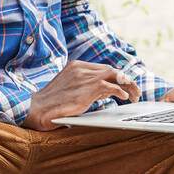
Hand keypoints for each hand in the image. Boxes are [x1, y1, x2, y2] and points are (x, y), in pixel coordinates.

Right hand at [22, 60, 140, 130]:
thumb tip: (105, 90)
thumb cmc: (52, 102)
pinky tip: (125, 97)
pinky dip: (121, 91)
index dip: (116, 76)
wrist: (38, 108)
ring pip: (115, 75)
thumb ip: (85, 85)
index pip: (103, 68)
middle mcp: (82, 69)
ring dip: (128, 85)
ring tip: (135, 95)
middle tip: (135, 91)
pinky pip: (111, 86)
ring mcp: (86, 77)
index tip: (124, 84)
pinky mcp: (89, 88)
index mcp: (77, 66)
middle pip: (111, 70)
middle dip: (126, 80)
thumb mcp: (69, 88)